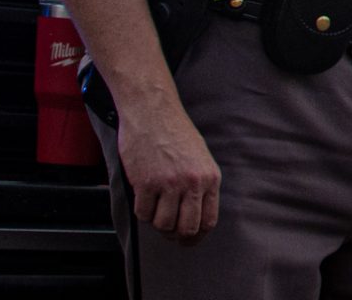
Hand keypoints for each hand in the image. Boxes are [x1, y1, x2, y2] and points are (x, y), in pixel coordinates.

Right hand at [118, 97, 219, 241]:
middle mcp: (192, 182)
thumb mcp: (200, 158)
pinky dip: (141, 209)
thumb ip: (200, 185)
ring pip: (163, 224)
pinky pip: (143, 213)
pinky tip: (143, 194)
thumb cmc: (175, 133)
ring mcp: (169, 183)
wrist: (154, 112)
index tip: (187, 240)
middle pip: (186, 228)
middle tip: (167, 231)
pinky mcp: (146, 182)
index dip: (196, 236)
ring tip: (155, 205)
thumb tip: (194, 216)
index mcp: (210, 177)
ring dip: (156, 221)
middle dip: (176, 235)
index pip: (208, 220)